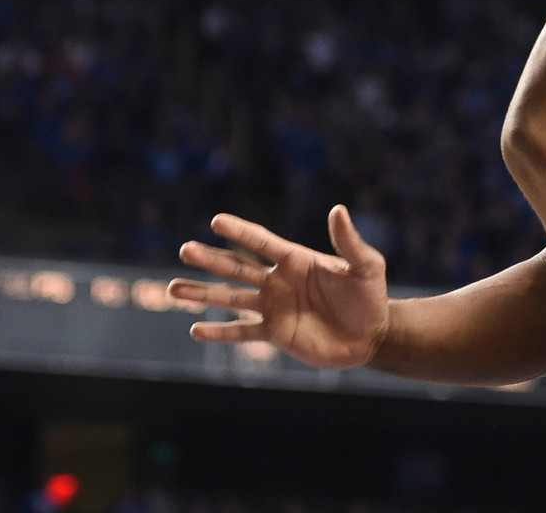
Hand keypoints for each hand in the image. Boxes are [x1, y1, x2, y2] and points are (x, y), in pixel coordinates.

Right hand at [170, 207, 390, 369]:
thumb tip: (337, 209)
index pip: (263, 242)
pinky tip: (196, 329)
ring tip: (173, 288)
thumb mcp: (366, 266)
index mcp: (296, 259)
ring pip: (231, 299)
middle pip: (238, 267)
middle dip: (211, 259)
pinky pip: (242, 333)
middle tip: (184, 250)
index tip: (216, 221)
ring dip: (203, 293)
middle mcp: (279, 281)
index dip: (241, 232)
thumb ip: (349, 241)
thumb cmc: (371, 296)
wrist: (372, 335)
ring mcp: (274, 307)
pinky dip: (220, 332)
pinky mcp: (275, 334)